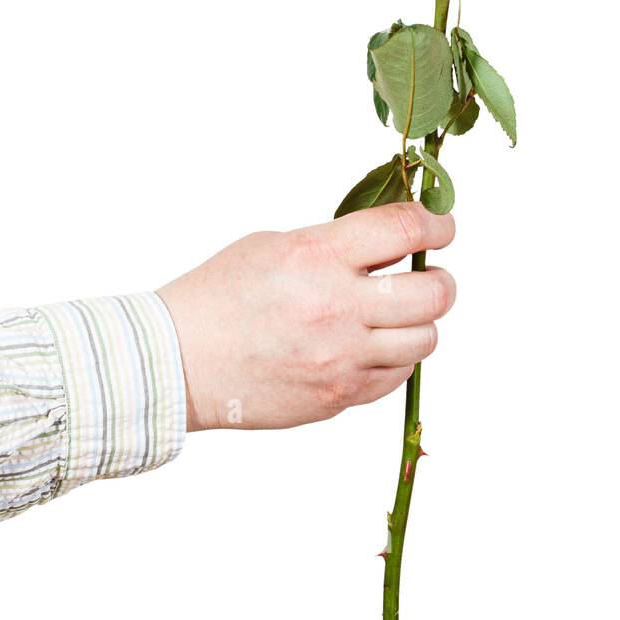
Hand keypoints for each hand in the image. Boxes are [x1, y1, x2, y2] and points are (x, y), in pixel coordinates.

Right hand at [157, 204, 455, 431]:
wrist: (179, 360)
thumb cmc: (219, 296)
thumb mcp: (274, 245)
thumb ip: (334, 244)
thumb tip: (389, 242)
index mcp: (316, 256)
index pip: (404, 229)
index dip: (436, 223)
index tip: (440, 225)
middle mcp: (336, 307)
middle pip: (434, 294)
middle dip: (440, 280)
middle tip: (429, 277)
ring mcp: (340, 358)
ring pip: (424, 340)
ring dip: (419, 324)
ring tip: (398, 316)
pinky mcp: (337, 396)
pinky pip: (396, 377)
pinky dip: (394, 359)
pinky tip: (372, 346)